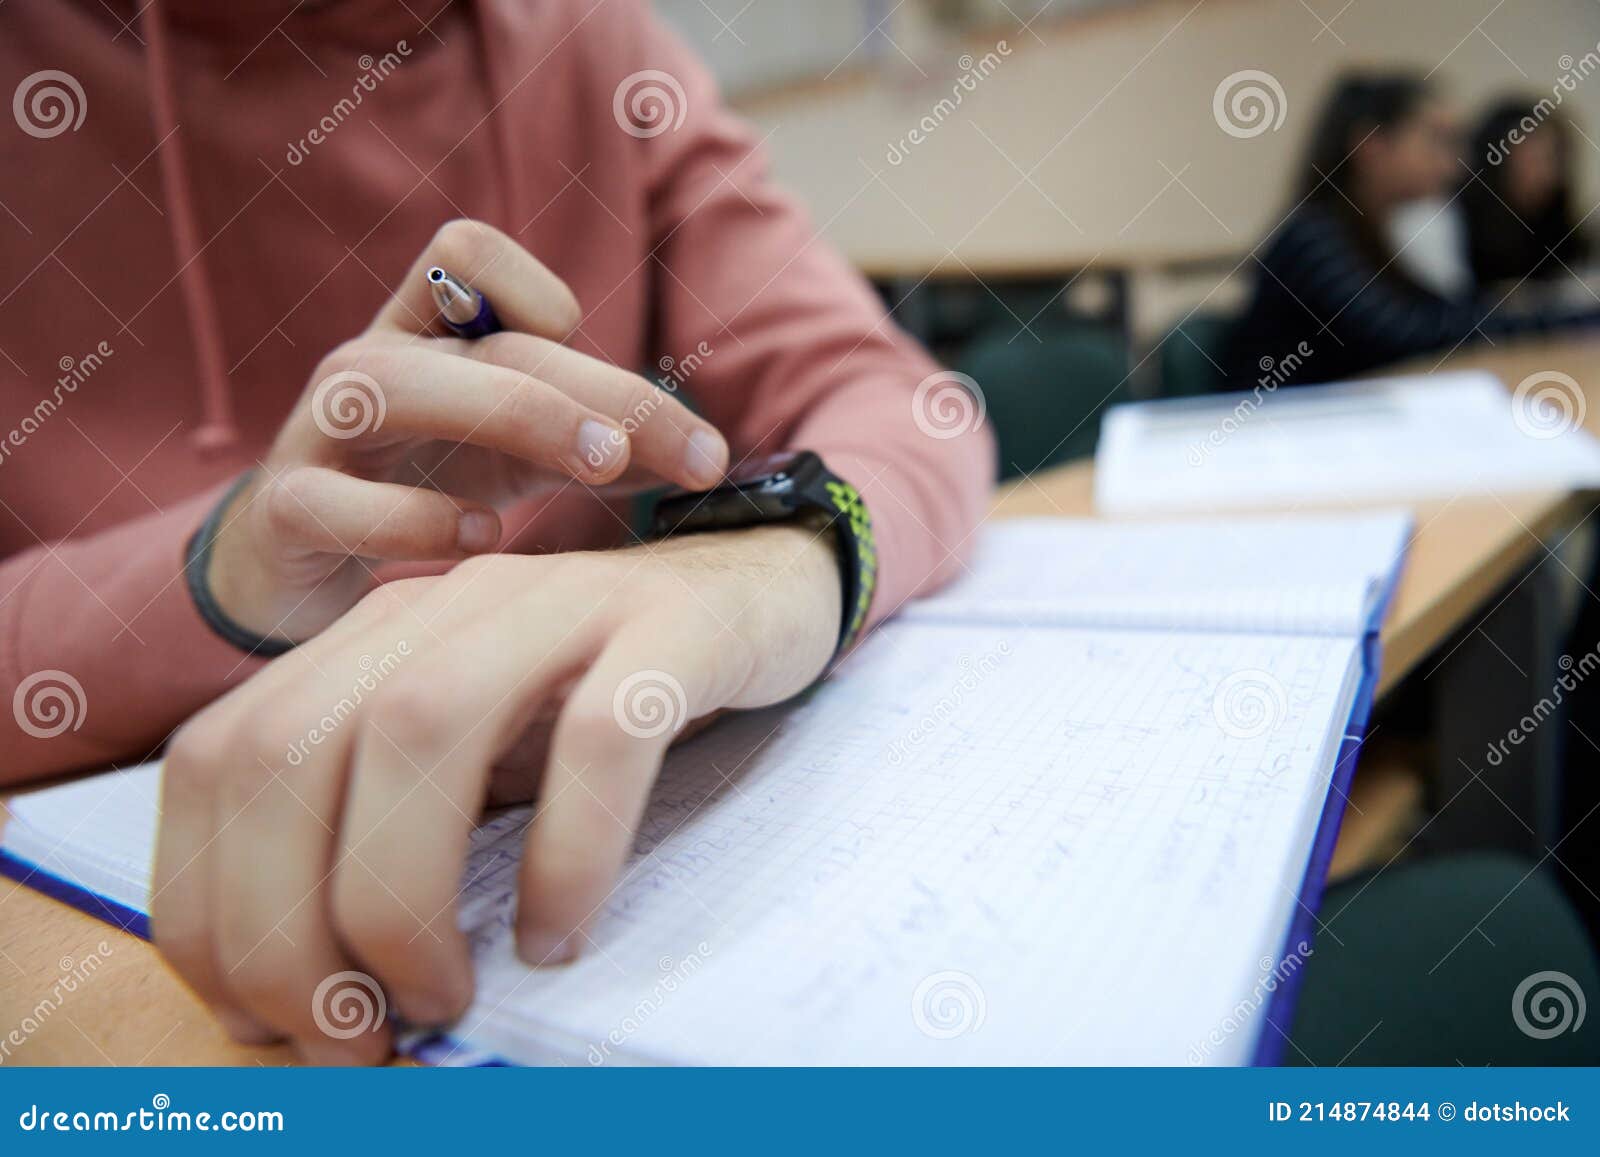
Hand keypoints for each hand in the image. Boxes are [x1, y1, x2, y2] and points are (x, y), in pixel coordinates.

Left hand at [152, 524, 841, 1062]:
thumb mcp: (478, 757)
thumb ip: (396, 829)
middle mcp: (447, 605)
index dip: (207, 900)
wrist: (761, 591)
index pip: (222, 756)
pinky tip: (560, 931)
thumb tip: (321, 996)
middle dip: (288, 925)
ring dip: (403, 893)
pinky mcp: (669, 630)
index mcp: (374, 637)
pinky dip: (567, 850)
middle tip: (349, 1038)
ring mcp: (560, 604)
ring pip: (423, 724)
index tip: (258, 1014)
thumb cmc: (604, 699)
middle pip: (295, 747)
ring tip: (443, 996)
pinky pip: (602, 736)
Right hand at [207, 219, 729, 643]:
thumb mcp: (517, 457)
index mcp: (425, 336)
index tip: (606, 379)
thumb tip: (708, 457)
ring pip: (394, 386)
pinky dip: (417, 520)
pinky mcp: (289, 510)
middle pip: (480, 339)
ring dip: (515, 415)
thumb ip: (602, 446)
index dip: (542, 293)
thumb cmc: (421, 489)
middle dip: (588, 387)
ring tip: (599, 464)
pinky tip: (483, 542)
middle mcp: (372, 365)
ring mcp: (320, 432)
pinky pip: (337, 501)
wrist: (296, 561)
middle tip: (672, 449)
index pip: (467, 253)